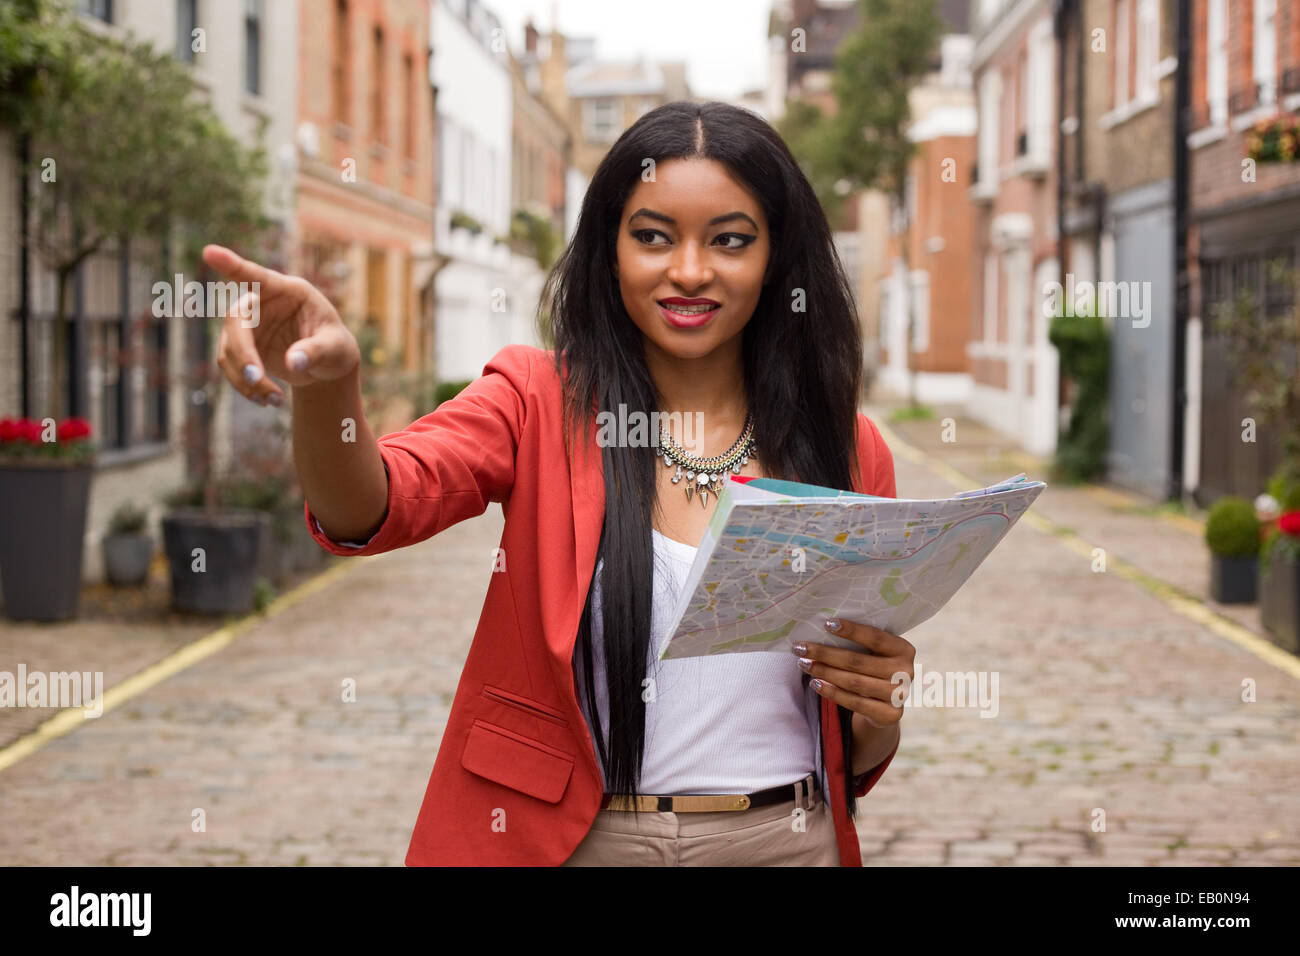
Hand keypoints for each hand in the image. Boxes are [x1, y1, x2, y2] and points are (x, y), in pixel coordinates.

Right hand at [202, 244, 361, 406]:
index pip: (257, 275)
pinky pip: (232, 366)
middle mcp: (263, 303)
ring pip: (229, 348)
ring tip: (274, 401)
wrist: (328, 367)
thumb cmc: (337, 348)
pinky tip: (267, 401)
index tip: (210, 252)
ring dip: (245, 377)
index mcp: (289, 291)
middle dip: (242, 352)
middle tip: (258, 379)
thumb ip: (316, 352)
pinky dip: (245, 385)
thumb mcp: (336, 349)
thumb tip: (292, 362)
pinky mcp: (244, 346)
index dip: (232, 265)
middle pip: (235, 320)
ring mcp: (250, 325)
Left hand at [791, 617, 915, 728]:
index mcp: (904, 649)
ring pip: (853, 682)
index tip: (826, 623)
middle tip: (800, 648)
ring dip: (824, 672)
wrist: (887, 703)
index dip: (851, 630)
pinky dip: (832, 692)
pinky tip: (815, 683)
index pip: (875, 637)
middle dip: (825, 654)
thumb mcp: (874, 653)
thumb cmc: (873, 668)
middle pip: (858, 661)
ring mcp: (900, 695)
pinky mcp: (890, 715)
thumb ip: (858, 643)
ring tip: (804, 664)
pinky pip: (854, 702)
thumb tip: (823, 628)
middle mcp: (906, 672)